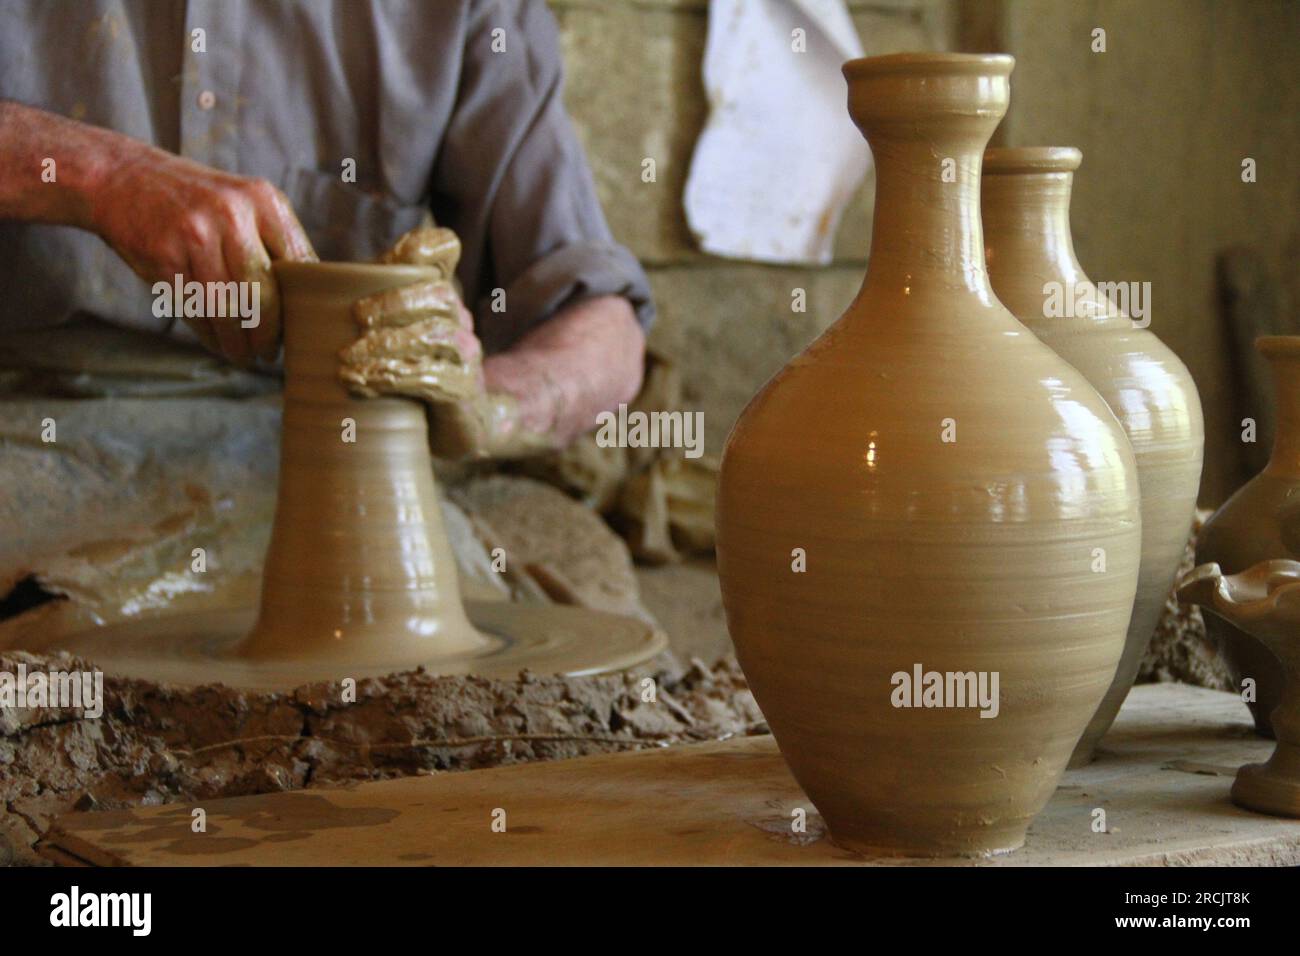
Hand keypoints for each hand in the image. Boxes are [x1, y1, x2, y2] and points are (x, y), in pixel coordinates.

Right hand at [89, 144, 316, 364]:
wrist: (123, 178)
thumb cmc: (195, 202)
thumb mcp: (241, 203)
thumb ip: (271, 241)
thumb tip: (305, 297)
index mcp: (262, 201)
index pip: (297, 263)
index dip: (299, 303)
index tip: (299, 327)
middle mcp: (231, 215)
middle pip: (262, 292)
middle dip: (268, 332)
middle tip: (270, 352)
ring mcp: (195, 235)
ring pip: (227, 308)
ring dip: (237, 341)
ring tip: (244, 356)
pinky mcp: (164, 255)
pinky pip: (195, 308)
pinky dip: (209, 334)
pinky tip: (218, 343)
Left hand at [338, 225, 546, 458]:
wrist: (447, 426)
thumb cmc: (403, 371)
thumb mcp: (382, 330)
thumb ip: (352, 304)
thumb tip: (287, 279)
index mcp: (435, 292)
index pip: (446, 250)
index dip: (428, 245)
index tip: (404, 256)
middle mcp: (457, 317)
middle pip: (439, 293)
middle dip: (393, 304)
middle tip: (355, 319)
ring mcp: (465, 352)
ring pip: (435, 334)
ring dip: (387, 345)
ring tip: (346, 362)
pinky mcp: (463, 389)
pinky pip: (432, 377)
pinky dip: (392, 379)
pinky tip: (362, 385)